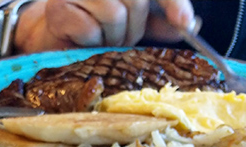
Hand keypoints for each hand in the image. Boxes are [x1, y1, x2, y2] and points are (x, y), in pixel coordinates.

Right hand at [13, 0, 194, 54]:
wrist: (54, 35)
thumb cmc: (96, 25)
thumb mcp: (134, 21)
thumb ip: (160, 21)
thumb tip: (190, 25)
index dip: (173, 3)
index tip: (185, 23)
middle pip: (135, 0)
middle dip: (134, 27)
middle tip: (122, 36)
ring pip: (114, 15)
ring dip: (112, 37)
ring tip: (102, 39)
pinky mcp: (59, 7)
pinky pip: (90, 29)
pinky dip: (92, 42)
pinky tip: (84, 39)